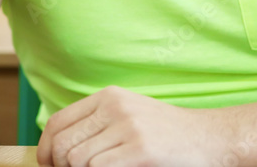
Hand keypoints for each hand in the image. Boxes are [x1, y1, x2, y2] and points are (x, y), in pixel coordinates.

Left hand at [36, 86, 228, 166]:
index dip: (45, 152)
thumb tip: (54, 154)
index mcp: (108, 97)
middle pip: (63, 146)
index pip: (57, 123)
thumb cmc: (167, 136)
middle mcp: (115, 107)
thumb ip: (96, 127)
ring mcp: (128, 127)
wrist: (211, 138)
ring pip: (78, 161)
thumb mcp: (128, 118)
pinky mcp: (140, 149)